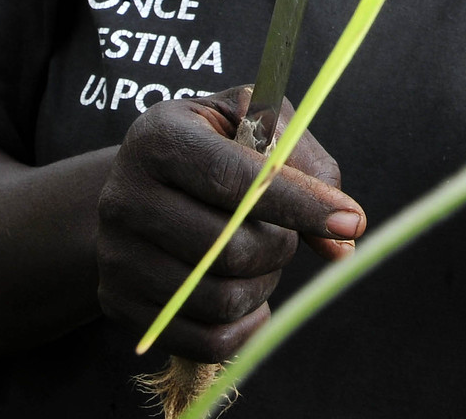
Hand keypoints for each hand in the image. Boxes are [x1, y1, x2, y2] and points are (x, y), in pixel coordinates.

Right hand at [95, 86, 364, 361]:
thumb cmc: (213, 146)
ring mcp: (115, 254)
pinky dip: (244, 327)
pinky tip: (251, 298)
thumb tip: (343, 240)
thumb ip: (306, 163)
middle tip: (285, 233)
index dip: (300, 204)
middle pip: (229, 249)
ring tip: (262, 260)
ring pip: (219, 299)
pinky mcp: (119, 302)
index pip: (236, 180)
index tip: (350, 220)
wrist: (140, 185)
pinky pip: (202, 341)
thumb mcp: (256, 123)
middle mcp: (124, 196)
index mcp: (159, 137)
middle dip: (280, 246)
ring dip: (264, 286)